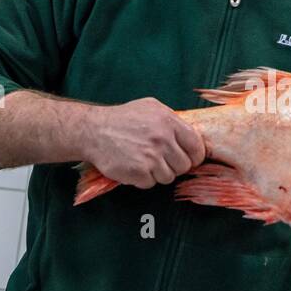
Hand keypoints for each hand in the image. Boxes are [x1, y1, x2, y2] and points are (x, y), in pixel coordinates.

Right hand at [81, 97, 204, 188]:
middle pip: (184, 165)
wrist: (93, 131)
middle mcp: (162, 139)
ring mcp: (151, 157)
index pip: (197, 147)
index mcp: (169, 122)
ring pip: (169, 177)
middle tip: (160, 160)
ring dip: (158, 174)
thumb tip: (191, 137)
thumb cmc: (122, 119)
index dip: (194, 156)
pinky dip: (143, 179)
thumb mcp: (151, 108)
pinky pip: (151, 183)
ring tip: (144, 161)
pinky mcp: (139, 172)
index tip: (188, 158)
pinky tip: (134, 166)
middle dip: (175, 166)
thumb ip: (172, 120)